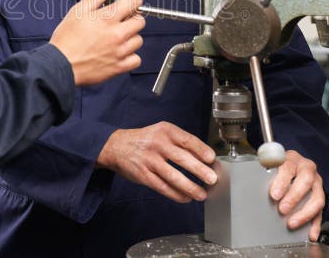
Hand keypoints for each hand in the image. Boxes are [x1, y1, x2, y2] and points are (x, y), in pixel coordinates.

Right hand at [50, 0, 144, 85]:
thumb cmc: (66, 40)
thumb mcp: (77, 11)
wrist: (60, 65)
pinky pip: (136, 59)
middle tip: (122, 20)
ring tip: (118, 37)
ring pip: (138, 40)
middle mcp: (117, 34)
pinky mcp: (119, 67)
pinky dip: (131, 56)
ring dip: (131, 37)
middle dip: (133, 18)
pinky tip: (121, 52)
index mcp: (107, 18)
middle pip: (140, 21)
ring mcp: (119, 51)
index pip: (134, 2)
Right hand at [96, 121, 216, 202]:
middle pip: (182, 158)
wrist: (116, 146)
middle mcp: (157, 144)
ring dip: (190, 187)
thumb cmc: (145, 140)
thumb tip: (204, 159)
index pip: (187, 140)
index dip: (201, 150)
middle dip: (199, 170)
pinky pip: (163, 187)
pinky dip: (176, 194)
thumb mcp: (161, 133)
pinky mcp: (143, 175)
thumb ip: (180, 143)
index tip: (212, 159)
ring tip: (201, 194)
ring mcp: (149, 160)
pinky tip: (186, 197)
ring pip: (173, 176)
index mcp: (165, 131)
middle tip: (212, 179)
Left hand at [269, 149, 324, 240]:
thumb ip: (265, 168)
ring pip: (316, 198)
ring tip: (292, 223)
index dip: (282, 181)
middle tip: (282, 209)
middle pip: (305, 182)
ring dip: (304, 213)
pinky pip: (320, 212)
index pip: (288, 167)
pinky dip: (315, 224)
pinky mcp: (319, 197)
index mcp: (293, 159)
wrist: (292, 165)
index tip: (274, 194)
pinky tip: (310, 233)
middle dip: (294, 197)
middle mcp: (307, 169)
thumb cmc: (280, 166)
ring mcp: (316, 184)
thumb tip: (253, 177)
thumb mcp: (271, 163)